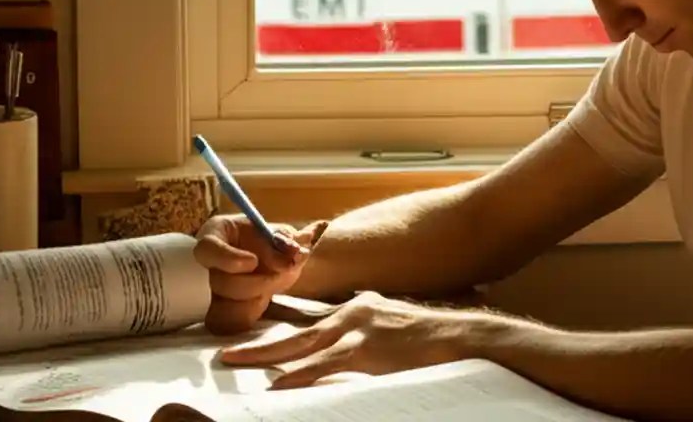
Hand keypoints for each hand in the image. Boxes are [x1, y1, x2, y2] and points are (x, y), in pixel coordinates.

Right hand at [193, 214, 328, 334]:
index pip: (207, 250)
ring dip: (259, 298)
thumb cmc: (266, 240)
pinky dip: (255, 311)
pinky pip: (234, 322)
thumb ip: (286, 240)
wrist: (268, 260)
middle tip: (285, 270)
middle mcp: (206, 266)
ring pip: (226, 307)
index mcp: (214, 236)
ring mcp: (210, 293)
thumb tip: (299, 249)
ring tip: (276, 282)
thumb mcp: (277, 233)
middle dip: (259, 282)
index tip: (253, 262)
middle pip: (222, 284)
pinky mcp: (220, 313)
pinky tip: (265, 298)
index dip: (229, 259)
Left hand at [217, 291, 479, 388]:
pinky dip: (297, 375)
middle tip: (228, 355)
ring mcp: (359, 329)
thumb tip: (349, 358)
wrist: (464, 337)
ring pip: (302, 346)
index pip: (314, 323)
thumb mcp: (395, 333)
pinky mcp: (366, 349)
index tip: (258, 341)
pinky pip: (322, 365)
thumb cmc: (434, 342)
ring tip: (237, 366)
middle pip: (298, 332)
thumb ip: (369, 339)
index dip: (284, 334)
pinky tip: (278, 385)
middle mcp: (355, 312)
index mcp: (361, 308)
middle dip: (261, 345)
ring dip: (267, 357)